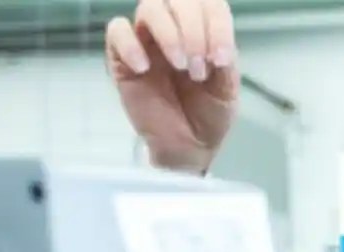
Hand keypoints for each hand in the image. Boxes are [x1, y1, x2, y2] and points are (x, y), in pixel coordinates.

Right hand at [104, 0, 240, 173]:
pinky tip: (144, 68)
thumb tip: (216, 45)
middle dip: (193, 30)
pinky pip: (116, 31)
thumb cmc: (209, 113)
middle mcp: (175, 28)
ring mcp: (147, 41)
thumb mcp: (227, 89)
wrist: (189, 146)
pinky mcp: (123, 58)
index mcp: (204, 30)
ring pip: (149, 8)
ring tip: (180, 67)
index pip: (209, 3)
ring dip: (169, 35)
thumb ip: (223, 61)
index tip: (221, 60)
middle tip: (198, 69)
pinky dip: (130, 44)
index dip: (216, 24)